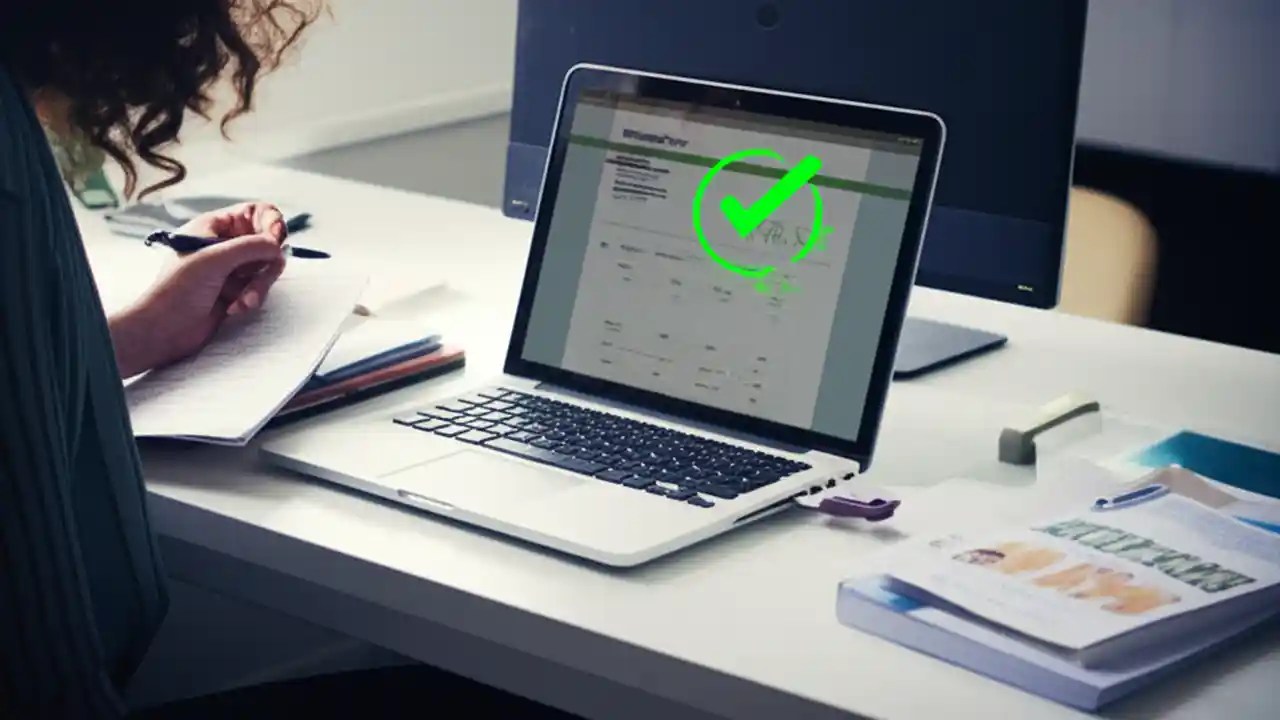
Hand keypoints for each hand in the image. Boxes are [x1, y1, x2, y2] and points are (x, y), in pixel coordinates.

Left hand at [110, 202, 288, 376]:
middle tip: (259, 275)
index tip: (277, 239)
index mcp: (214, 226)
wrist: (165, 328)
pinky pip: (259, 287)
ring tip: (243, 300)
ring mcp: (231, 268)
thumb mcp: (215, 259)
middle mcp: (224, 244)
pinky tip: (234, 308)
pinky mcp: (236, 290)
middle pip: (265, 242)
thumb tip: (277, 245)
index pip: (254, 212)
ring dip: (258, 285)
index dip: (270, 222)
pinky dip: (251, 298)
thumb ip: (251, 246)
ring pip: (265, 267)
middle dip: (265, 262)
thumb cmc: (179, 288)